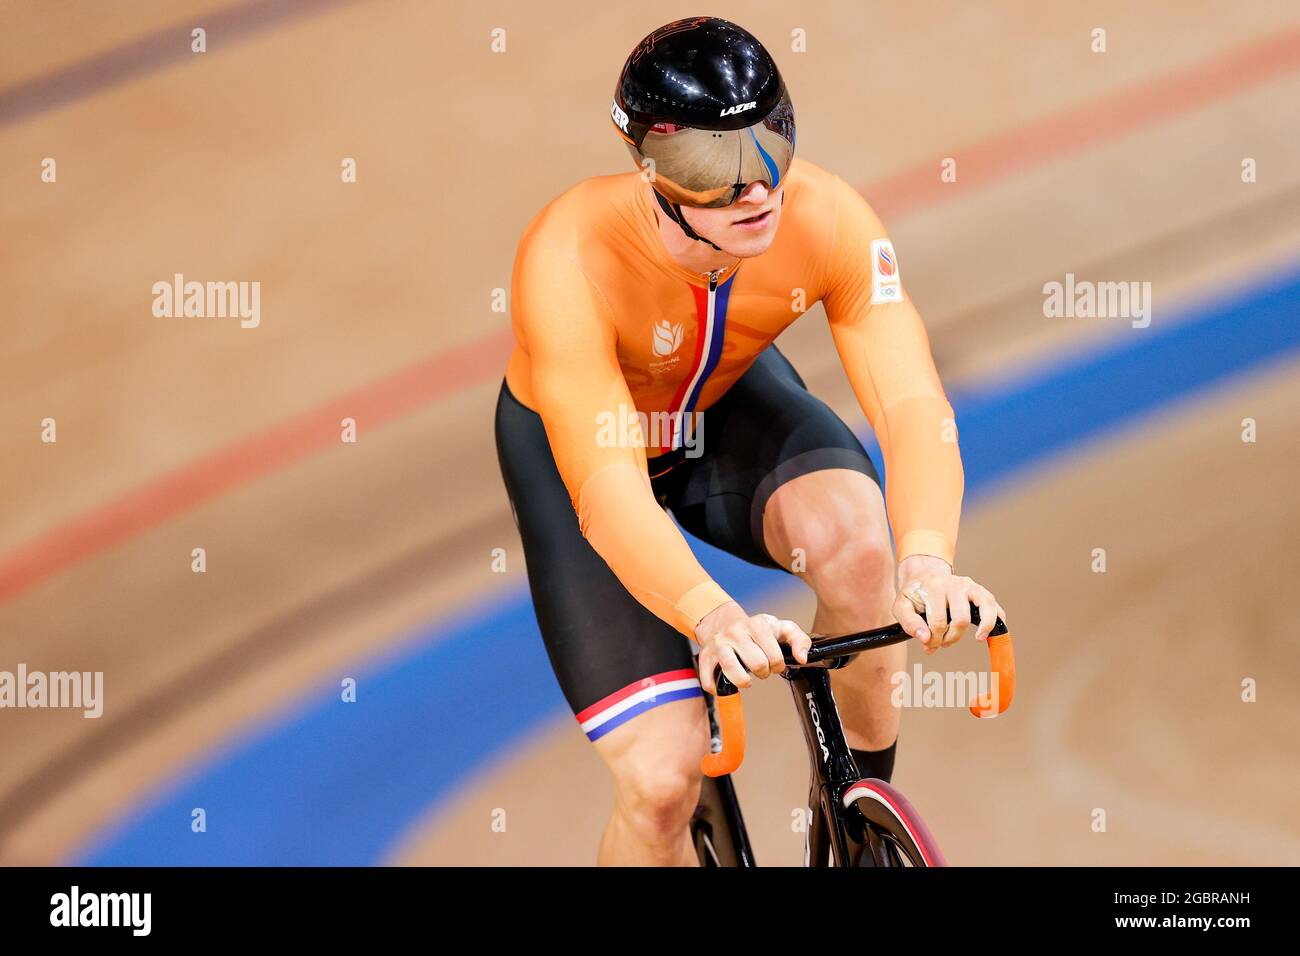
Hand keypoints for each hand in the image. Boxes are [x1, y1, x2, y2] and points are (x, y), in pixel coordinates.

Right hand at [694, 602, 810, 693]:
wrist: (722, 620)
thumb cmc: (755, 629)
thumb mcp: (780, 628)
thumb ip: (800, 640)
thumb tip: (802, 658)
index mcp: (757, 626)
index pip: (774, 656)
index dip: (778, 666)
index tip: (774, 664)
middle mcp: (736, 633)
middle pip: (757, 664)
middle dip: (763, 673)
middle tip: (761, 669)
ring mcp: (719, 644)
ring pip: (731, 670)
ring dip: (743, 681)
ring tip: (747, 680)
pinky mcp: (705, 656)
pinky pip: (709, 679)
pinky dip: (717, 688)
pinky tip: (725, 684)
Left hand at [893, 555, 1004, 654]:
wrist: (924, 576)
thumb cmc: (915, 594)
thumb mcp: (902, 607)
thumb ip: (909, 624)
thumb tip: (924, 639)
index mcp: (934, 587)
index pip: (938, 622)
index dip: (934, 639)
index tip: (929, 643)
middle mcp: (955, 583)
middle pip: (961, 619)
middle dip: (952, 638)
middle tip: (943, 642)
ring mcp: (970, 586)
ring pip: (985, 607)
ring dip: (983, 628)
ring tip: (978, 638)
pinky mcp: (980, 591)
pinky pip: (994, 605)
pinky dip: (997, 619)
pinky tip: (991, 632)